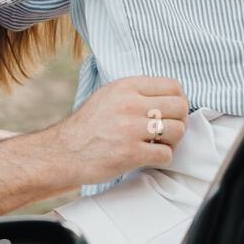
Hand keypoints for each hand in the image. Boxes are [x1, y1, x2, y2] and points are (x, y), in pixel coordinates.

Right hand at [51, 76, 188, 184]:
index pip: (173, 85)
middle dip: (179, 121)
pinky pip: (166, 154)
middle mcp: (130, 104)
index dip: (179, 100)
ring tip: (158, 144)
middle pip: (180, 107)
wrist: (63, 152)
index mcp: (126, 87)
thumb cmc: (88, 126)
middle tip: (169, 131)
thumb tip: (170, 96)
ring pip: (178, 130)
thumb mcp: (108, 96)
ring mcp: (131, 129)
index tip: (172, 112)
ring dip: (173, 141)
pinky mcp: (131, 153)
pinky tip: (149, 156)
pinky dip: (162, 158)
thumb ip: (136, 92)